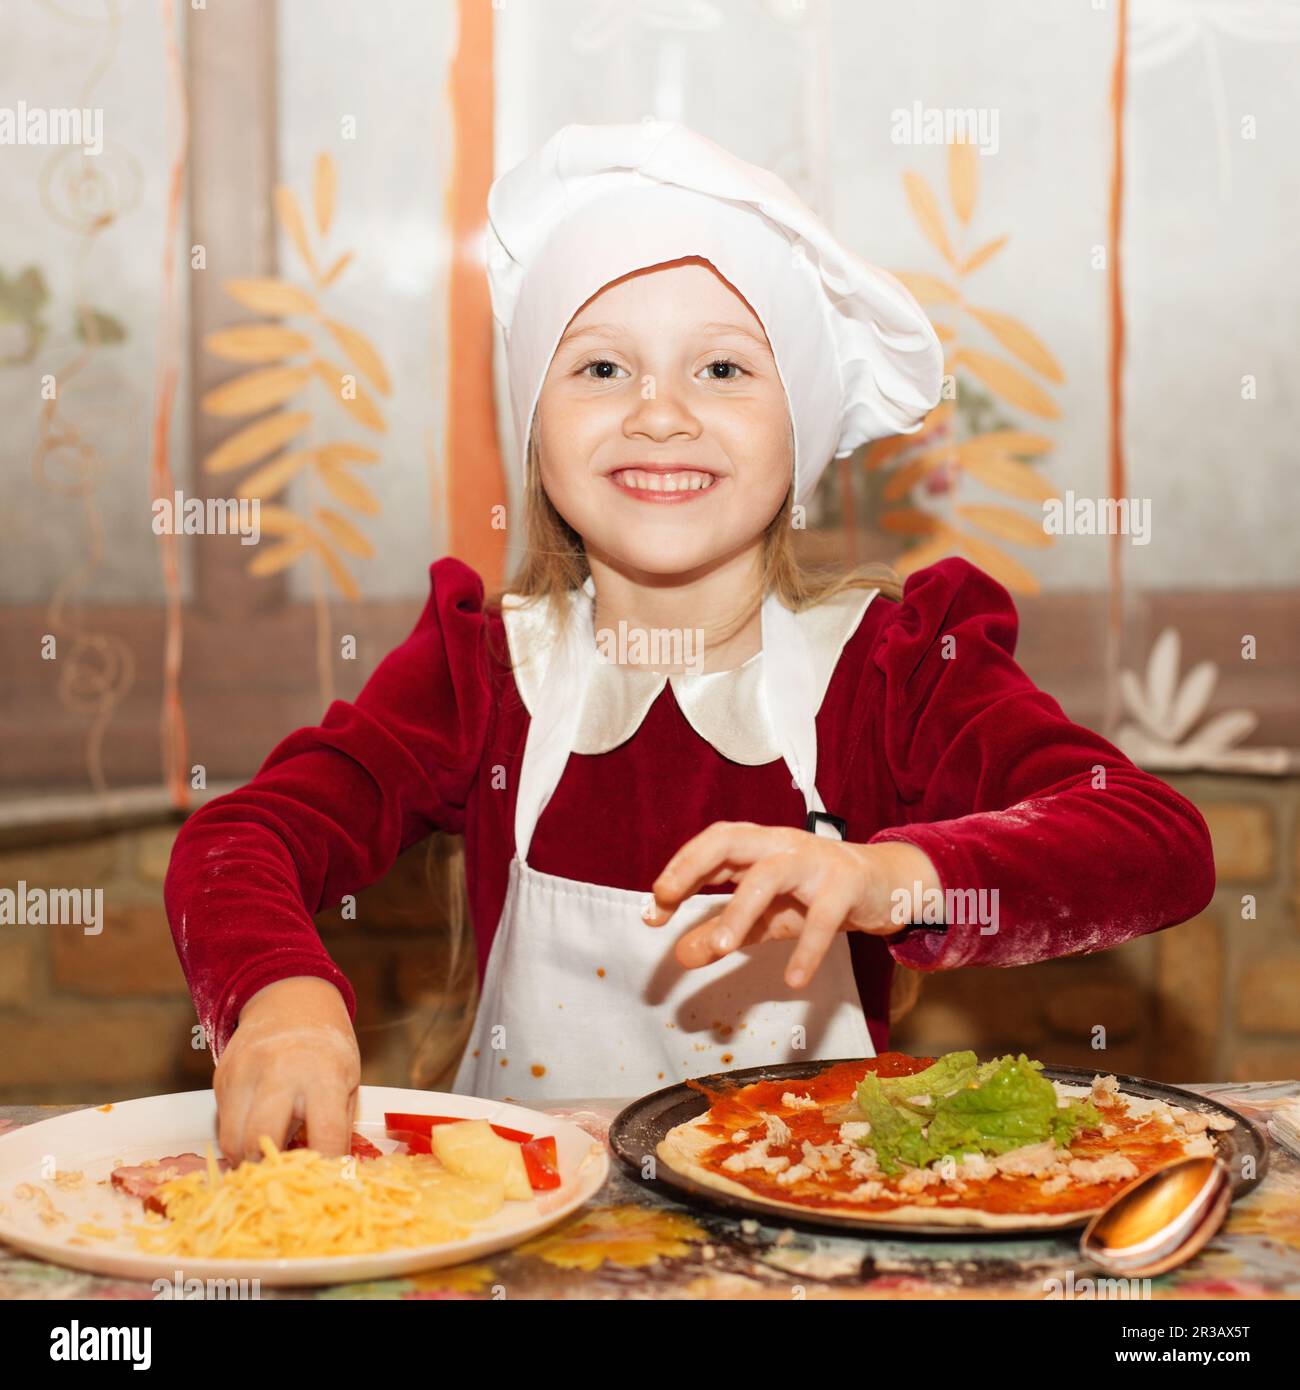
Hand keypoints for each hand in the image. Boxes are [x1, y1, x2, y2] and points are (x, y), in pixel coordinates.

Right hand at [213, 976, 359, 1163]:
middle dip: (271, 1171)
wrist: (290, 1001)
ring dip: (248, 1161)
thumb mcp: (347, 1079)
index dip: (325, 1167)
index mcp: (323, 1074)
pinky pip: (223, 1124)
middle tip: (282, 1181)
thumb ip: (337, 1124)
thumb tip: (333, 1174)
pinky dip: (237, 1139)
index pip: (325, 1135)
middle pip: (262, 1140)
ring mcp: (245, 1072)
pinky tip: (254, 1135)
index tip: (326, 1185)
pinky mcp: (222, 1076)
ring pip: (233, 1139)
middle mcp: (280, 1072)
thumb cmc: (326, 1048)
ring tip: (266, 1163)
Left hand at [643, 823, 937, 989]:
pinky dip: (807, 948)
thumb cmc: (815, 893)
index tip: (654, 911)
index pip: (710, 847)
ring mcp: (815, 862)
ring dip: (740, 910)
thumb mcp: (766, 915)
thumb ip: (723, 930)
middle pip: (730, 841)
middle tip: (666, 899)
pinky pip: (823, 916)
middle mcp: (781, 845)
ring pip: (770, 875)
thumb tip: (679, 956)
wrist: (885, 885)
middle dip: (693, 865)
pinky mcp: (847, 885)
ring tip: (720, 949)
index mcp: (757, 847)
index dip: (678, 872)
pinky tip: (793, 978)